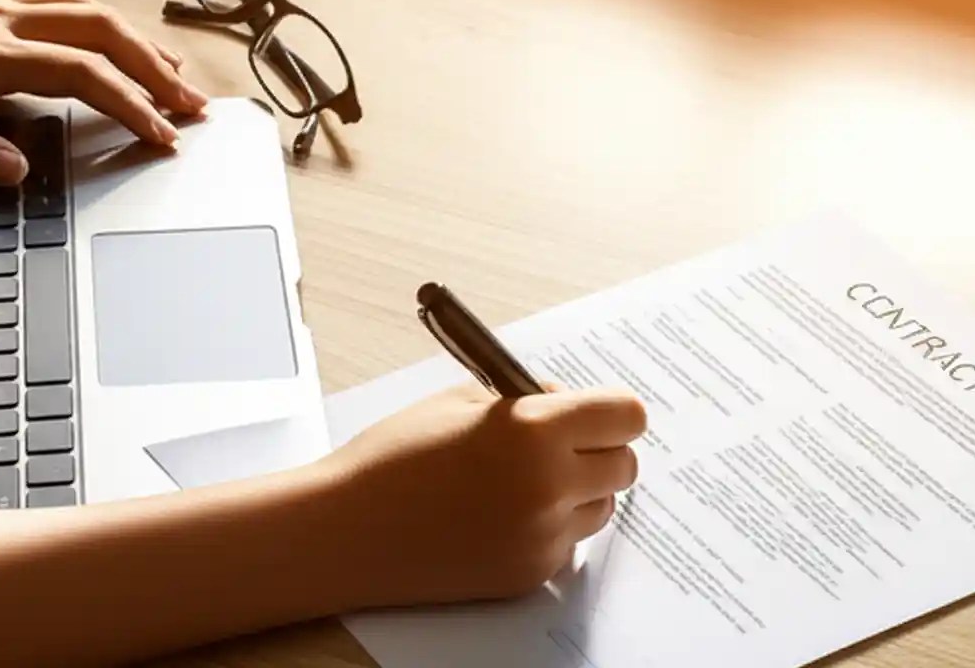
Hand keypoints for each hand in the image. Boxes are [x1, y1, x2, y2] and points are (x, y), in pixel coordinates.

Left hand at [0, 0, 206, 184]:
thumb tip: (20, 173)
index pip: (83, 76)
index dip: (133, 106)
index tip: (166, 137)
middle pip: (102, 34)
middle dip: (156, 71)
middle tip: (194, 106)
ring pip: (86, 13)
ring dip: (137, 42)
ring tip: (172, 73)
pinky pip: (61, 6)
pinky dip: (101, 24)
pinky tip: (108, 40)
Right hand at [323, 383, 645, 607]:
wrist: (347, 529)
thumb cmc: (393, 457)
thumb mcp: (460, 401)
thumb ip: (526, 400)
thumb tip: (569, 407)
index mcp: (533, 430)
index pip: (627, 415)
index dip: (610, 410)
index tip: (593, 412)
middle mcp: (549, 486)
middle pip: (625, 464)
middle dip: (596, 449)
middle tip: (555, 444)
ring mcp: (542, 537)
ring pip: (601, 507)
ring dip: (577, 490)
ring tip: (518, 481)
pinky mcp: (529, 574)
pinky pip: (567, 542)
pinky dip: (545, 526)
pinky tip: (495, 515)